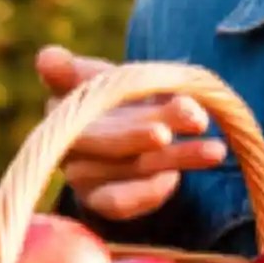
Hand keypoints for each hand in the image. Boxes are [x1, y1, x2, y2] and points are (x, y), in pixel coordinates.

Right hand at [35, 45, 226, 220]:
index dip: (103, 103)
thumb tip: (47, 58)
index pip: (77, 105)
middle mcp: (66, 143)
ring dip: (178, 158)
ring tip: (216, 150)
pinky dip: (154, 191)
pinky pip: (121, 203)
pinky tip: (178, 176)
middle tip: (198, 116)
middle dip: (161, 123)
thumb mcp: (106, 76)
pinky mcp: (99, 201)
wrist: (129, 130)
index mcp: (63, 105)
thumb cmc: (119, 97)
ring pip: (131, 167)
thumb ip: (82, 70)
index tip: (143, 106)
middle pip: (114, 138)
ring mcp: (80, 176)